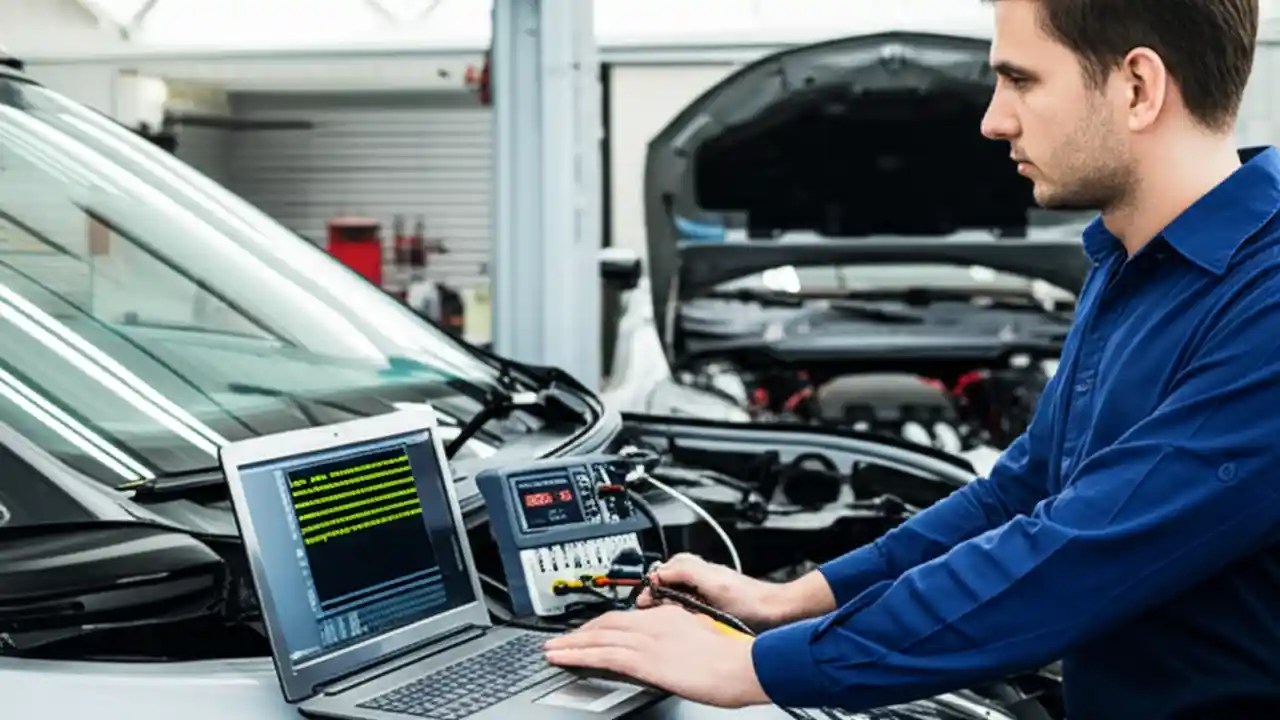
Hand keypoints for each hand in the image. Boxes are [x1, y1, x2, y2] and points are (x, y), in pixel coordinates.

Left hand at [543, 605, 770, 708]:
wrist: (744, 664)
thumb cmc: (734, 657)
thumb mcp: (705, 638)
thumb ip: (685, 637)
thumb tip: (677, 647)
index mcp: (669, 615)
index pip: (626, 617)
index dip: (602, 624)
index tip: (590, 631)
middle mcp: (653, 622)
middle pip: (606, 623)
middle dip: (581, 632)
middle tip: (561, 639)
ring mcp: (647, 639)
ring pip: (597, 637)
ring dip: (570, 643)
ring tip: (551, 650)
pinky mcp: (644, 659)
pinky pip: (601, 655)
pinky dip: (577, 654)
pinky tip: (562, 658)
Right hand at [637, 553, 831, 629]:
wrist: (775, 613)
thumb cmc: (752, 601)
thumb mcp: (714, 583)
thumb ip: (687, 571)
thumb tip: (661, 571)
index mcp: (701, 569)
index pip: (666, 568)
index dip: (652, 581)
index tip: (643, 596)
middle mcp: (704, 577)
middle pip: (671, 576)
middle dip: (656, 588)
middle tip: (646, 602)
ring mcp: (710, 591)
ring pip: (680, 589)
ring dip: (668, 597)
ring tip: (658, 609)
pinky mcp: (715, 604)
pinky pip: (690, 601)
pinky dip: (681, 606)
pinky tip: (681, 617)